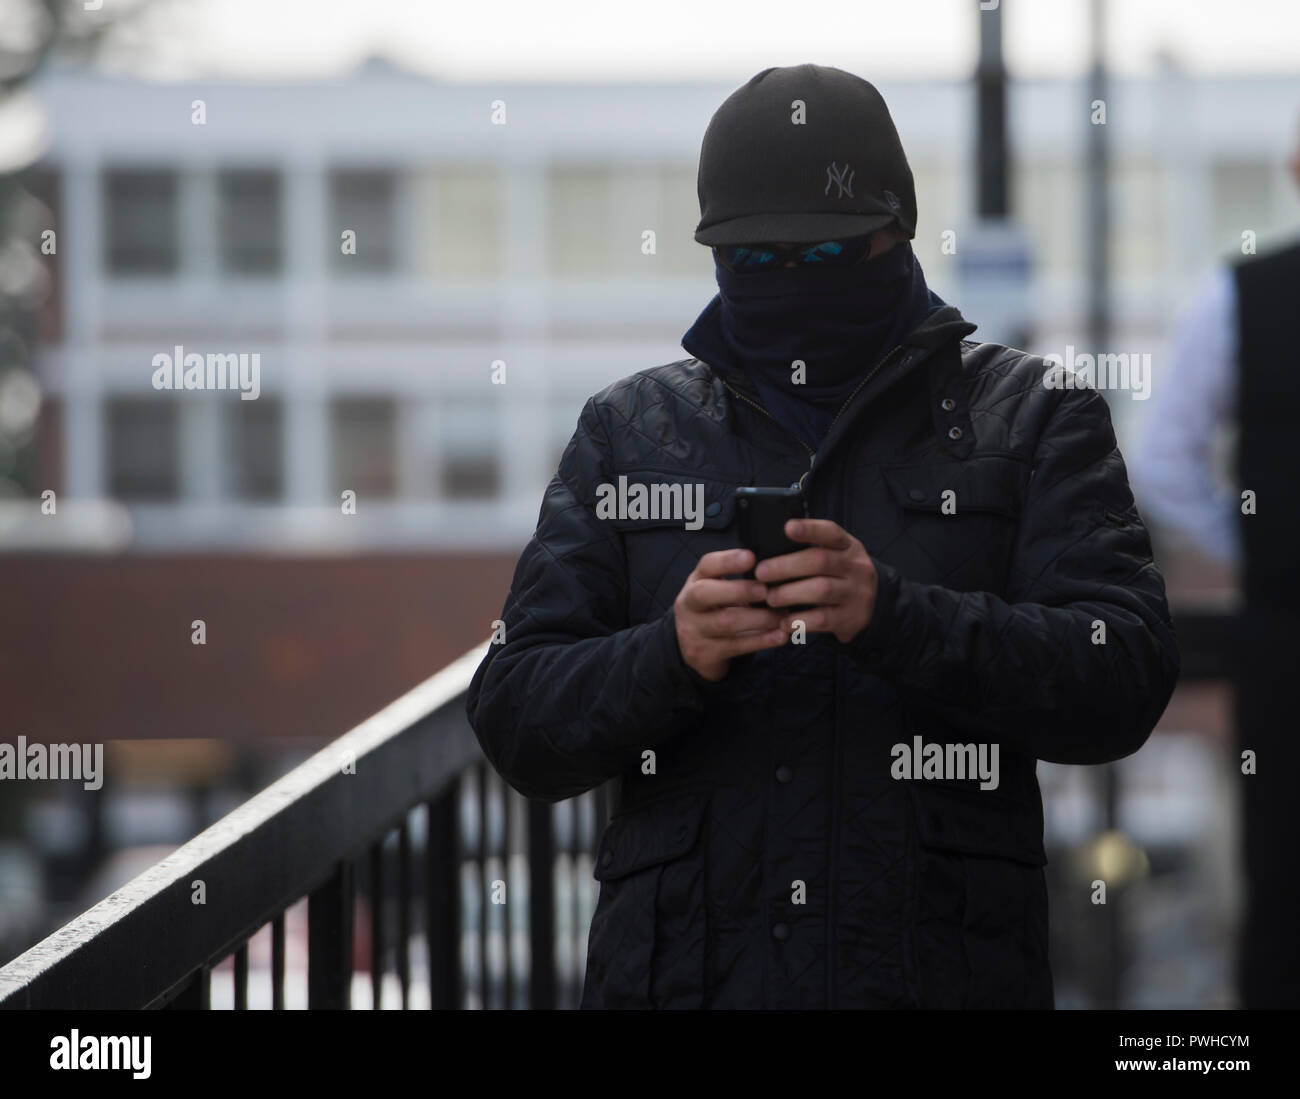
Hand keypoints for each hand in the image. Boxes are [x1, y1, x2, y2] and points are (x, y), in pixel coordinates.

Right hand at [674, 548, 786, 681]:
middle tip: (766, 591)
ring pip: (725, 623)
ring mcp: (693, 631)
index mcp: (695, 582)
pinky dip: (761, 641)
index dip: (727, 560)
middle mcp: (688, 605)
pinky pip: (735, 647)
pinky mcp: (704, 654)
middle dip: (738, 590)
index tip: (751, 557)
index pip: (706, 565)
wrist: (692, 648)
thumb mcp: (717, 590)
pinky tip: (780, 636)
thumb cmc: (715, 611)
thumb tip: (776, 569)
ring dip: (759, 619)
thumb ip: (739, 578)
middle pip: (704, 593)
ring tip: (782, 616)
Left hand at [755, 518, 878, 643]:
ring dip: (790, 594)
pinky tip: (783, 622)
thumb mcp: (835, 555)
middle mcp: (856, 567)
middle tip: (761, 573)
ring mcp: (857, 594)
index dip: (809, 529)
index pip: (831, 532)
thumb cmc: (839, 575)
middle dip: (786, 567)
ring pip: (821, 590)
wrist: (872, 605)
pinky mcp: (852, 618)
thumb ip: (810, 550)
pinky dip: (799, 620)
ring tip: (770, 598)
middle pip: (820, 561)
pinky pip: (823, 619)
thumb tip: (768, 549)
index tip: (788, 527)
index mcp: (848, 546)